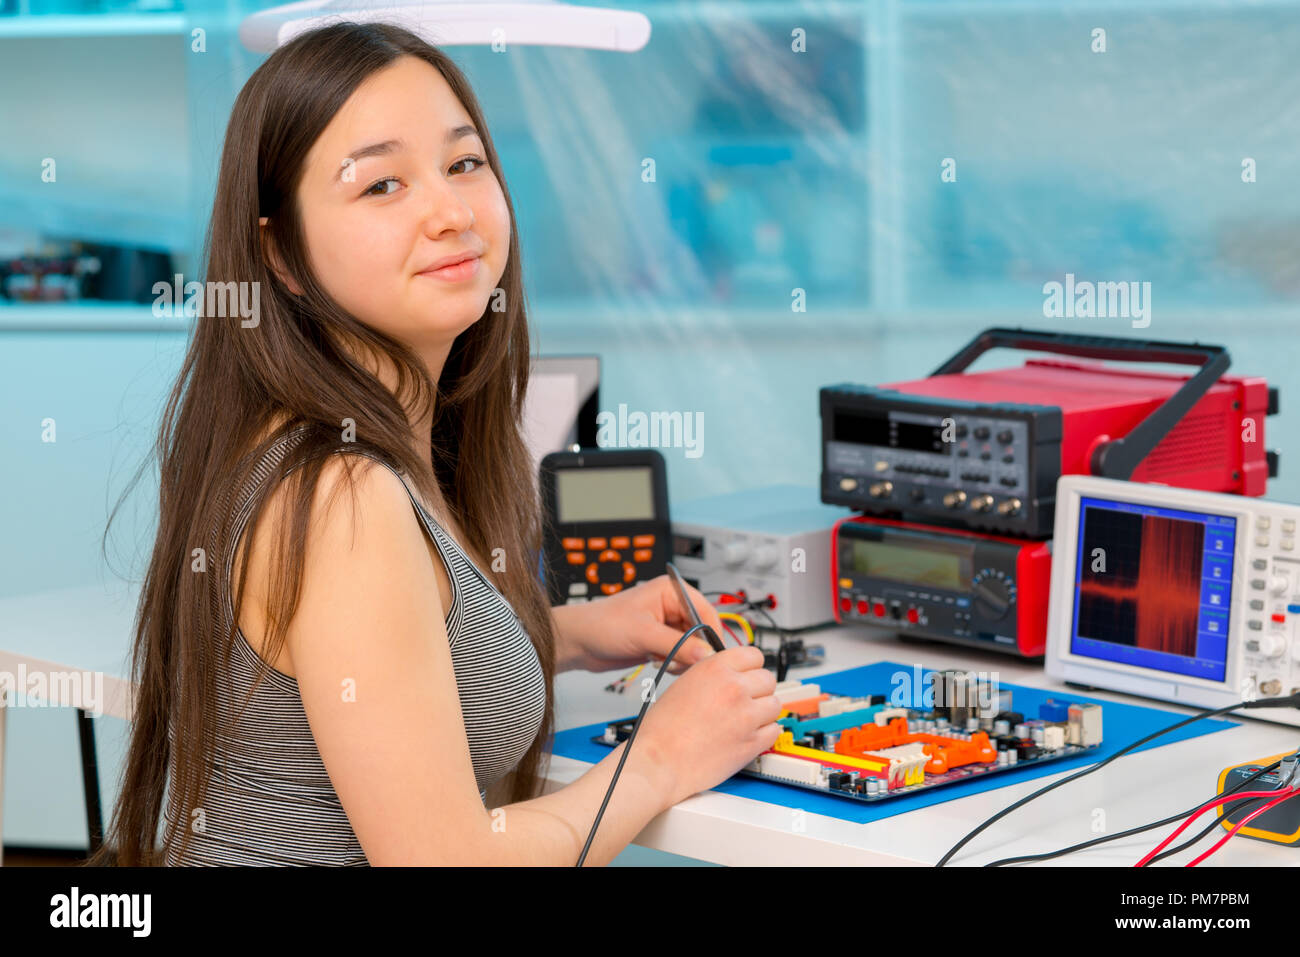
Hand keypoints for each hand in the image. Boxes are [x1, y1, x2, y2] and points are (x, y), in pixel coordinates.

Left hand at [553, 574, 740, 674]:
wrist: (579, 642)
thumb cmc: (602, 625)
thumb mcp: (643, 634)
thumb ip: (678, 645)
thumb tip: (706, 655)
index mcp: (671, 591)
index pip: (706, 612)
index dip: (711, 634)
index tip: (711, 656)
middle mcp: (672, 605)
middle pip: (702, 631)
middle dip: (694, 650)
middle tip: (681, 661)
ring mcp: (667, 624)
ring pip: (693, 646)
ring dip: (682, 658)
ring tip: (661, 659)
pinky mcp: (661, 641)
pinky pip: (681, 655)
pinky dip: (674, 662)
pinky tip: (656, 661)